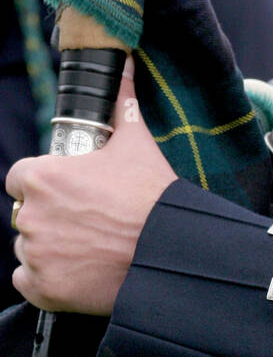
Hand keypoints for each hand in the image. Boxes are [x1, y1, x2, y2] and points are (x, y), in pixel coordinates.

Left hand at [6, 59, 176, 314]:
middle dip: (48, 214)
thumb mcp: (136, 142)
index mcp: (44, 176)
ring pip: (27, 246)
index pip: (20, 177)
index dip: (42, 182)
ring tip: (85, 244)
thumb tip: (124, 67)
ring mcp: (36, 253)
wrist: (168, 250)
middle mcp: (32, 215)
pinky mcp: (43, 288)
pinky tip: (75, 268)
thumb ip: (122, 104)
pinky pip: (26, 280)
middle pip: (25, 212)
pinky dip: (45, 277)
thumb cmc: (151, 195)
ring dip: (47, 246)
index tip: (66, 189)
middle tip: (84, 218)